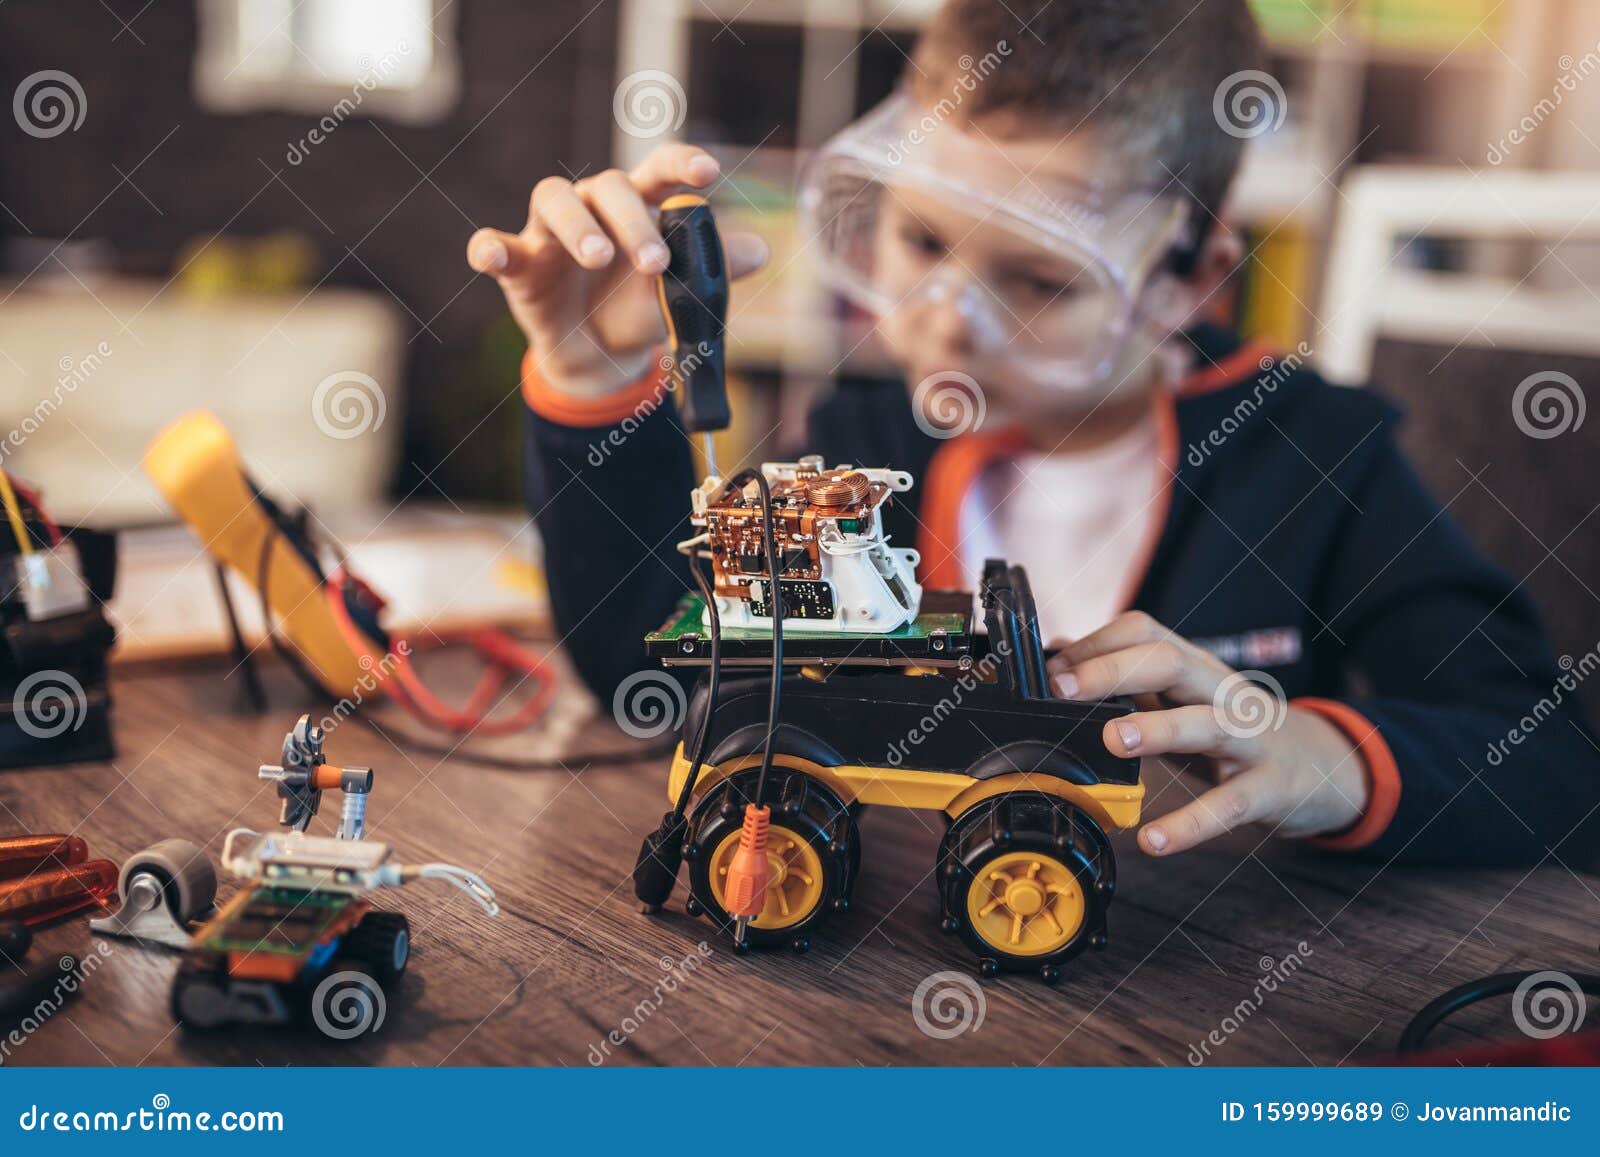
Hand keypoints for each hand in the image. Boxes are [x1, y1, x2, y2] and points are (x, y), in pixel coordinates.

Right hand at [466, 144, 768, 397]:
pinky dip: (489, 247)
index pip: (659, 170)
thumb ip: (713, 272)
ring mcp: (551, 232)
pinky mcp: (518, 264)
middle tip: (656, 263)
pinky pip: (494, 244)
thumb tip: (758, 251)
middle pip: (609, 187)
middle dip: (634, 221)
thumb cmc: (641, 308)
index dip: (681, 164)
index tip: (708, 173)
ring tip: (599, 257)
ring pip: (554, 199)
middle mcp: (593, 206)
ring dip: (578, 225)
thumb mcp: (679, 295)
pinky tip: (492, 256)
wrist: (600, 357)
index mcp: (639, 205)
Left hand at [1046, 612, 1368, 855]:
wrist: (1326, 766)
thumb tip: (1059, 657)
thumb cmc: (1235, 731)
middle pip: (1171, 661)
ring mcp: (1251, 739)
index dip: (1096, 643)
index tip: (1051, 669)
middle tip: (1065, 690)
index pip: (1145, 630)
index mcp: (1195, 667)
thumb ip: (1129, 681)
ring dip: (1158, 727)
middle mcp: (1222, 692)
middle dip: (1114, 669)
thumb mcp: (1184, 698)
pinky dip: (1191, 824)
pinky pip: (1229, 806)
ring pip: (1205, 723)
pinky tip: (1154, 841)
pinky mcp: (1271, 788)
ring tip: (1114, 740)